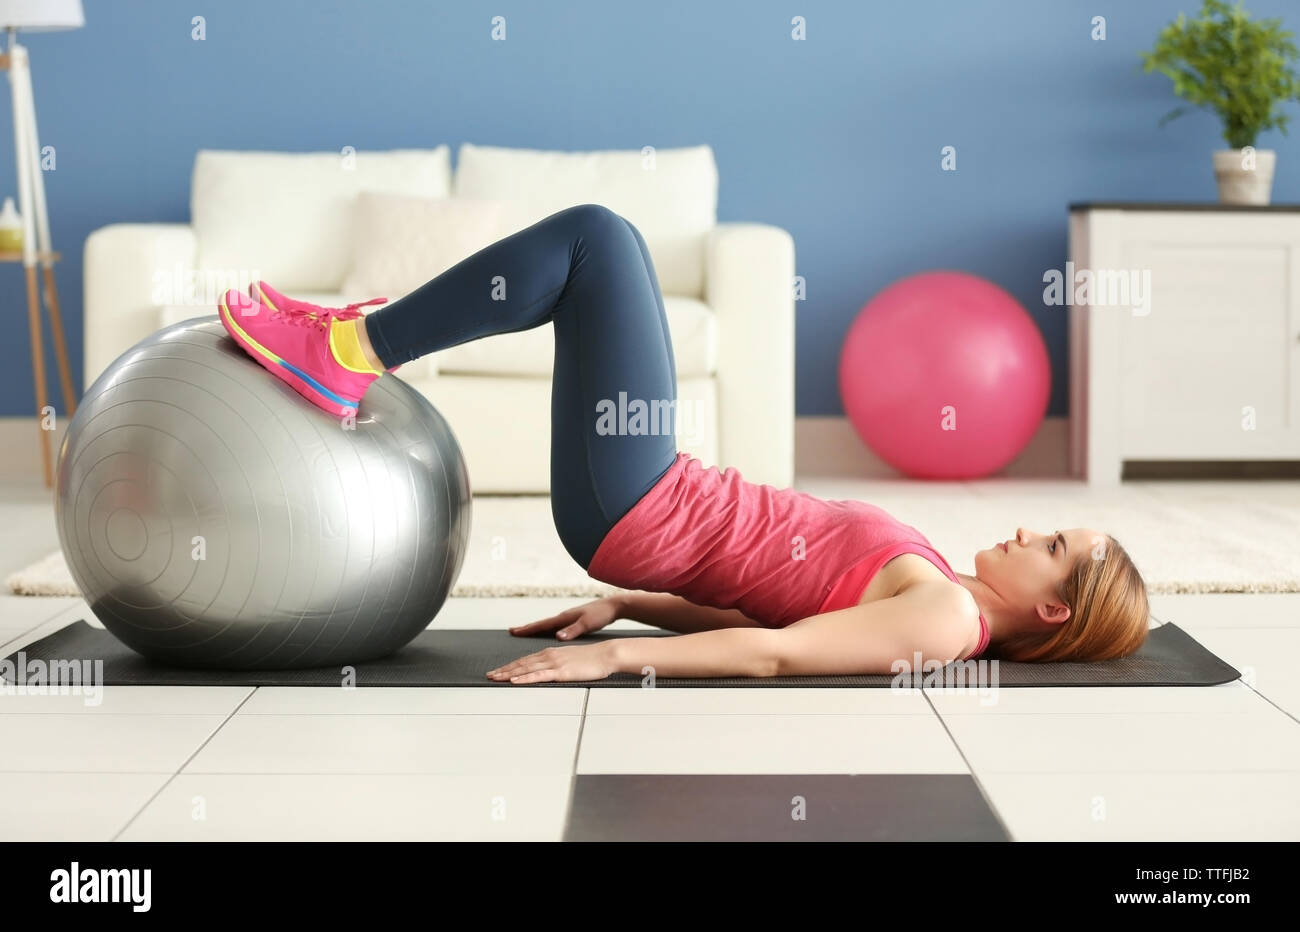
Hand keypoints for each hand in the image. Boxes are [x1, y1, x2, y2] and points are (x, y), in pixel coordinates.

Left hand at [486, 642, 618, 683]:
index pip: (526, 660)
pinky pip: (539, 675)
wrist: (606, 654)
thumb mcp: (571, 660)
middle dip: (503, 670)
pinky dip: (525, 678)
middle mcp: (549, 656)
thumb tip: (550, 672)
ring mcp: (554, 663)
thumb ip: (558, 665)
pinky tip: (515, 680)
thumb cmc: (592, 660)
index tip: (498, 671)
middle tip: (489, 676)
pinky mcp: (561, 672)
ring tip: (495, 678)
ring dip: (509, 674)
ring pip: (526, 669)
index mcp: (551, 653)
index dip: (510, 666)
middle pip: (521, 664)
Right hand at [508, 597, 622, 640]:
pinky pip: (556, 627)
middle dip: (526, 628)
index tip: (513, 631)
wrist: (614, 606)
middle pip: (541, 624)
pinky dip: (547, 631)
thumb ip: (573, 630)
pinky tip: (548, 634)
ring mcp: (568, 619)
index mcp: (564, 618)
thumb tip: (557, 637)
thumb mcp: (587, 624)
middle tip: (512, 631)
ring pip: (547, 625)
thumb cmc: (602, 614)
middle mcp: (564, 617)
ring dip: (535, 629)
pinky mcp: (574, 622)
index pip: (541, 625)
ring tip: (524, 632)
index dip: (527, 629)